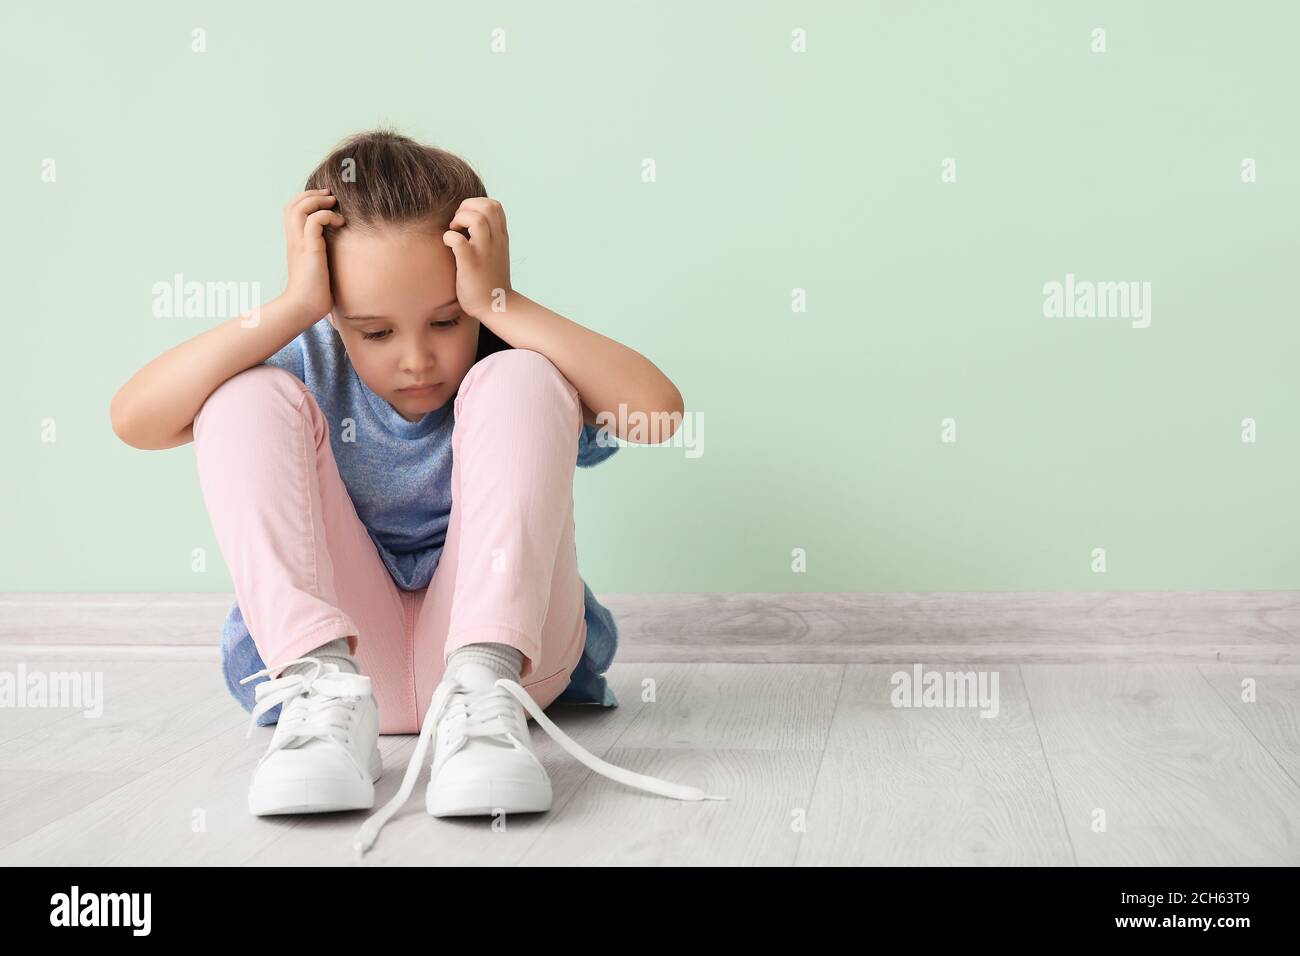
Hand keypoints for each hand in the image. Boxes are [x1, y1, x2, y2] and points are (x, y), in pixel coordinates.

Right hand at [282, 188, 343, 326]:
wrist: (304, 308)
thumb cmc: (314, 293)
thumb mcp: (319, 268)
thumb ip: (323, 256)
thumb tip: (339, 253)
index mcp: (294, 242)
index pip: (291, 211)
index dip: (306, 199)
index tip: (325, 200)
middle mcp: (293, 240)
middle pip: (292, 204)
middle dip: (311, 194)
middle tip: (330, 195)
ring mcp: (299, 244)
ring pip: (298, 208)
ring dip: (317, 200)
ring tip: (334, 204)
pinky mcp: (310, 250)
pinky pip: (314, 221)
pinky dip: (326, 215)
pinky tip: (339, 223)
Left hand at [442, 197, 511, 319]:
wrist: (497, 306)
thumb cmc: (490, 280)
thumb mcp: (496, 252)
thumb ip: (489, 237)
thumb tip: (470, 223)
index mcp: (501, 237)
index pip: (495, 206)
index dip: (477, 204)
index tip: (466, 217)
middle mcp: (496, 241)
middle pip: (487, 206)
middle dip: (467, 207)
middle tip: (457, 222)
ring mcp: (484, 252)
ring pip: (476, 219)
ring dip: (460, 219)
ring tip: (454, 230)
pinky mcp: (471, 264)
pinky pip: (459, 241)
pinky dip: (449, 238)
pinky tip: (447, 245)